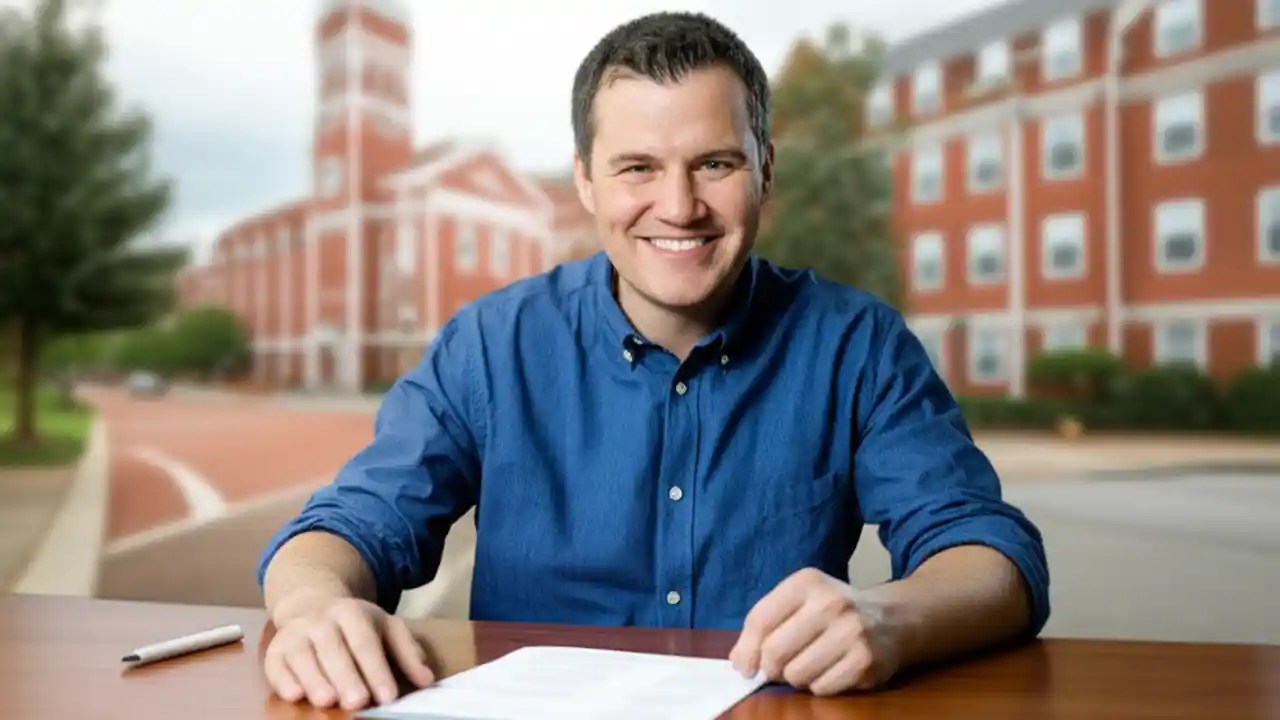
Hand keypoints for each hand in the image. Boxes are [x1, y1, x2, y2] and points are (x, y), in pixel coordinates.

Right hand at [263, 594, 434, 709]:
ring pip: (302, 655)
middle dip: (346, 676)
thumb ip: (406, 653)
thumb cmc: (355, 626)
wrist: (311, 606)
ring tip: (327, 701)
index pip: (365, 643)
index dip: (377, 670)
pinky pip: (275, 665)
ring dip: (313, 679)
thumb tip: (427, 679)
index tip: (388, 696)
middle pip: (333, 648)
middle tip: (358, 702)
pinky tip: (294, 695)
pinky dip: (283, 680)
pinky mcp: (274, 651)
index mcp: (351, 612)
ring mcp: (294, 634)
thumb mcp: (385, 628)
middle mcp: (320, 620)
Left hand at [728, 568, 904, 695]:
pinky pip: (821, 688)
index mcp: (807, 582)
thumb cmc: (833, 611)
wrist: (892, 619)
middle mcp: (831, 603)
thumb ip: (765, 625)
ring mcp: (852, 632)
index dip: (747, 649)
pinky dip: (820, 685)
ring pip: (796, 674)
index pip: (760, 620)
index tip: (745, 666)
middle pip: (775, 652)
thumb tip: (740, 663)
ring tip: (811, 663)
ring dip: (797, 677)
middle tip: (780, 667)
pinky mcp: (866, 661)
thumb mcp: (799, 602)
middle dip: (771, 667)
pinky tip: (832, 670)